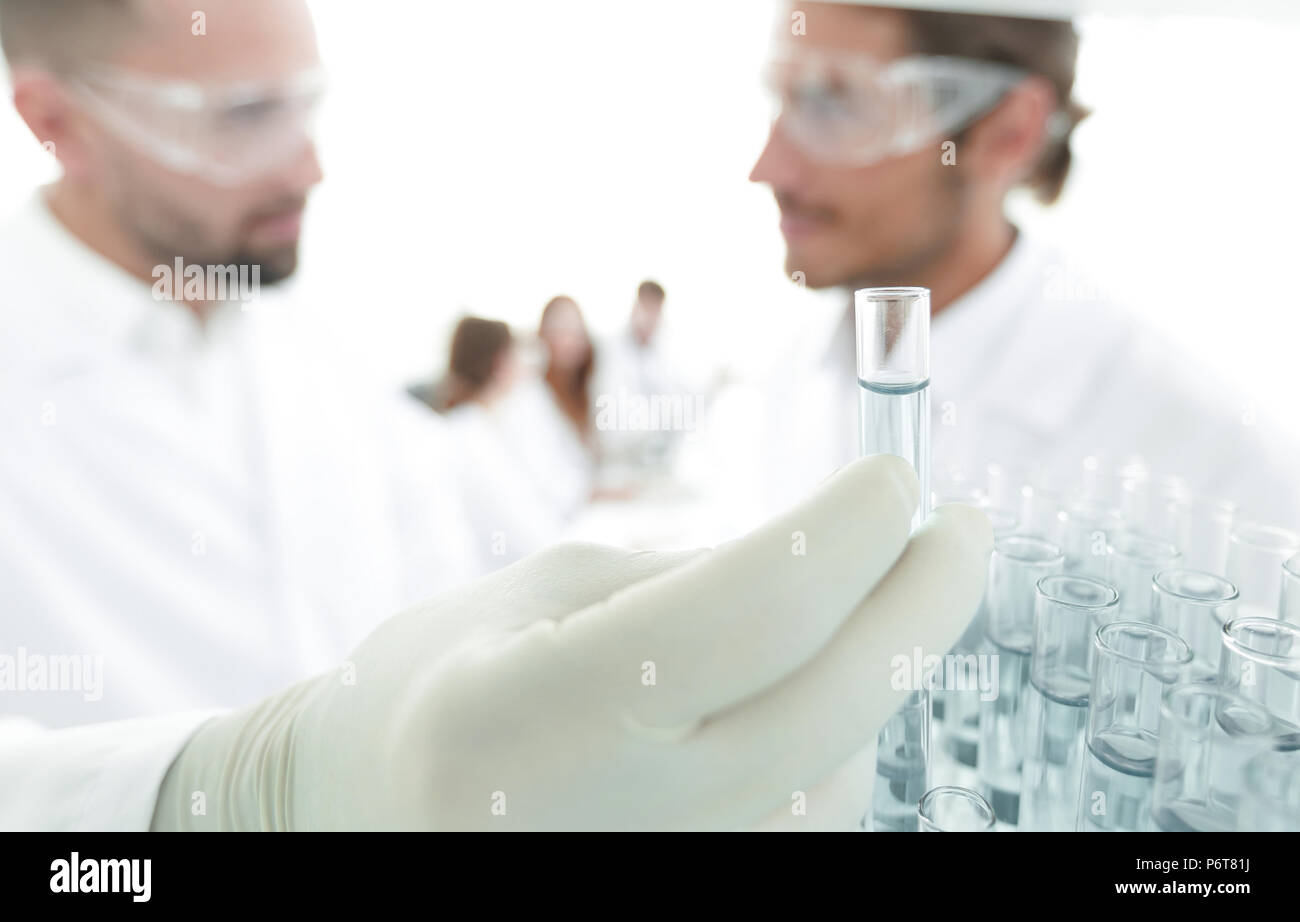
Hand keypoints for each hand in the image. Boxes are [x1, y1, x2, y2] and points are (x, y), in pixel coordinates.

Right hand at [151, 454, 990, 829]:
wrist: (376, 816)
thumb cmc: (448, 682)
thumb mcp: (548, 595)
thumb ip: (699, 579)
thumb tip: (852, 554)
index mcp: (534, 712)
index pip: (747, 614)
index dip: (847, 532)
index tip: (897, 478)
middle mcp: (603, 822)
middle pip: (828, 708)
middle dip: (919, 600)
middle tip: (957, 529)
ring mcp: (657, 878)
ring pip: (840, 778)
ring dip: (870, 682)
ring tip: (831, 627)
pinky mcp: (694, 897)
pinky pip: (814, 826)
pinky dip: (835, 751)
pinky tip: (801, 709)